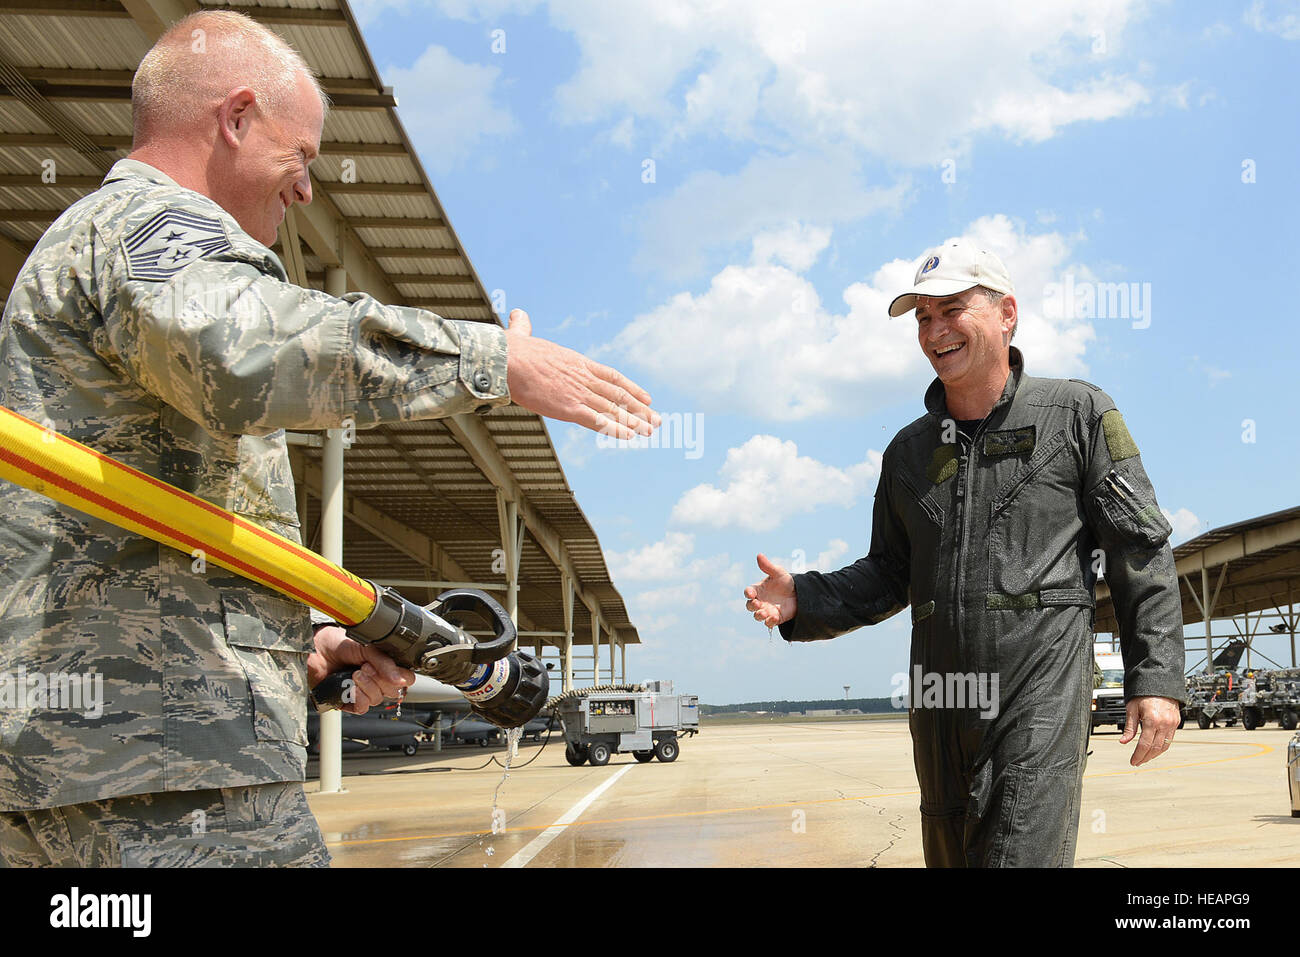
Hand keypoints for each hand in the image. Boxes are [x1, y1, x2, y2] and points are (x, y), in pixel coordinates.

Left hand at [308, 625, 414, 714]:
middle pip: (393, 691)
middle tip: (366, 666)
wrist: (316, 649)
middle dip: (380, 679)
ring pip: (377, 700)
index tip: (389, 669)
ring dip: (367, 686)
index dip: (401, 677)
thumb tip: (400, 679)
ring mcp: (363, 691)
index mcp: (386, 666)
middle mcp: (377, 680)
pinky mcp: (349, 701)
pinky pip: (363, 707)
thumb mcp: (367, 647)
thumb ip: (385, 662)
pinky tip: (351, 686)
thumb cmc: (339, 643)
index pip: (406, 678)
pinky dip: (359, 697)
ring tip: (355, 673)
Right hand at [504, 309, 659, 438]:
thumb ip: (524, 326)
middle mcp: (583, 378)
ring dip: (634, 421)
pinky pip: (597, 421)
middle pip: (619, 395)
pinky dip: (614, 429)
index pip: (612, 376)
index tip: (646, 397)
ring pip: (613, 409)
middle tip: (657, 420)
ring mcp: (578, 393)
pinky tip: (629, 436)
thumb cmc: (511, 349)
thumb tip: (518, 313)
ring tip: (650, 430)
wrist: (506, 360)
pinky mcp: (568, 408)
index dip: (631, 388)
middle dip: (640, 409)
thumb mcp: (522, 335)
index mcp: (577, 363)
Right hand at [744, 553, 796, 626]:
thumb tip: (759, 555)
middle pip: (750, 606)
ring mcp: (766, 610)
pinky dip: (769, 622)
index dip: (748, 593)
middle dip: (751, 605)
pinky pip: (768, 623)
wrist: (799, 593)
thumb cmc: (785, 582)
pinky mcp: (775, 618)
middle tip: (757, 603)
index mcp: (758, 590)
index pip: (748, 592)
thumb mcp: (778, 572)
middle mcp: (760, 601)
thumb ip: (768, 566)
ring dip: (759, 615)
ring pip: (757, 616)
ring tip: (764, 612)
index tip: (750, 593)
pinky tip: (774, 617)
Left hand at [1119, 695, 1180, 766]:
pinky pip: (1170, 740)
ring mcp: (1172, 724)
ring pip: (1164, 746)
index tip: (1133, 761)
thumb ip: (1129, 727)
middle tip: (1137, 762)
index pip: (1145, 744)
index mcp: (1152, 720)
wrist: (1160, 683)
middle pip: (1155, 748)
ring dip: (1154, 755)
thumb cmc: (1144, 694)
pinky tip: (1154, 749)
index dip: (1138, 755)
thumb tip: (1123, 741)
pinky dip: (1162, 747)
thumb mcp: (1132, 708)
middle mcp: (1164, 723)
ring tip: (1145, 758)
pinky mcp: (1176, 723)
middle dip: (1145, 757)